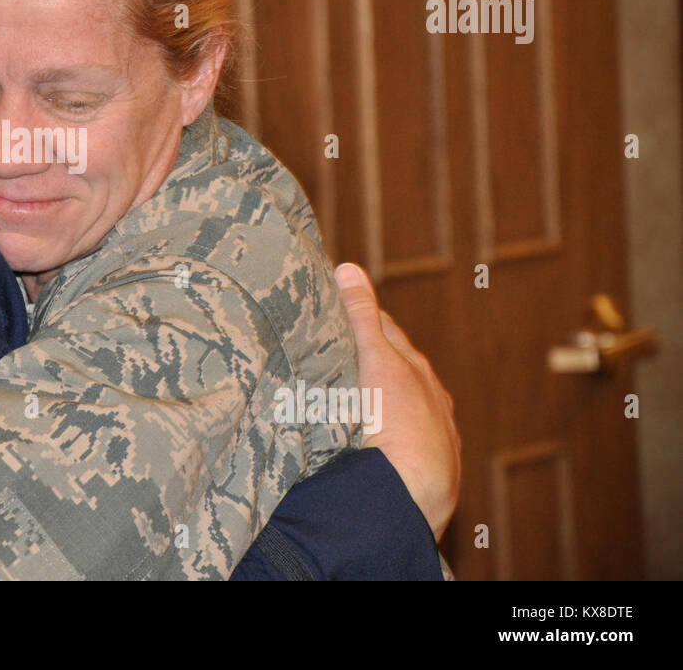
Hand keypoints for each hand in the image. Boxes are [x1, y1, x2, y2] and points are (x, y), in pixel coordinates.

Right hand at [336, 262, 460, 540]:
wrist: (413, 493)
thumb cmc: (396, 422)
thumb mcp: (375, 360)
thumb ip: (361, 317)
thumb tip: (349, 269)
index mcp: (415, 369)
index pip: (384, 330)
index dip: (358, 318)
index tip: (332, 310)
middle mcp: (430, 399)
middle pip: (393, 368)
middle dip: (367, 358)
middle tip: (330, 351)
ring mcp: (431, 434)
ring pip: (399, 406)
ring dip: (377, 400)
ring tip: (345, 400)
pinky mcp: (427, 469)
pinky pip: (402, 441)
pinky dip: (386, 434)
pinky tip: (368, 442)